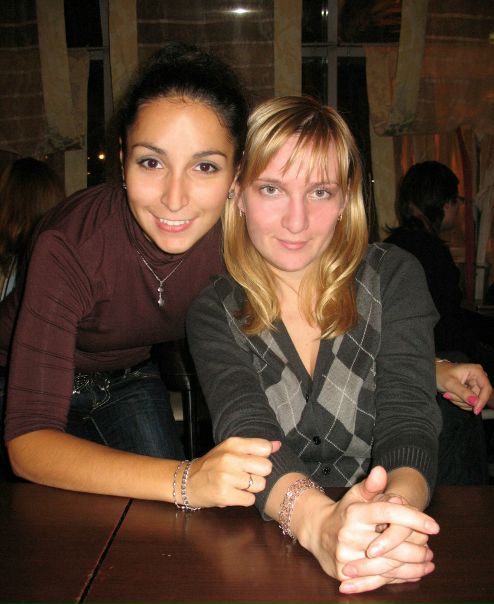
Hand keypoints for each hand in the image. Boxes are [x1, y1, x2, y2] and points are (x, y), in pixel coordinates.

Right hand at [186, 436, 280, 507]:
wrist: (187, 481)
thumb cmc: (214, 465)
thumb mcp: (231, 449)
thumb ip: (255, 446)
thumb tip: (278, 444)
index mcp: (233, 443)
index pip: (265, 448)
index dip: (264, 457)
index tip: (254, 461)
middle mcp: (229, 458)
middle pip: (266, 467)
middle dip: (260, 474)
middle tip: (248, 475)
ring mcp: (226, 476)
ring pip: (260, 485)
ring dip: (253, 488)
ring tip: (239, 485)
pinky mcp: (224, 494)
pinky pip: (250, 500)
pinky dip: (245, 499)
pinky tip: (235, 494)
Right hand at [298, 467, 438, 593]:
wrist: (317, 532)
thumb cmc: (344, 512)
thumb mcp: (356, 496)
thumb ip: (371, 485)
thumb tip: (381, 470)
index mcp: (354, 513)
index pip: (388, 513)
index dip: (413, 518)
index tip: (435, 525)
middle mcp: (348, 535)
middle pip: (392, 543)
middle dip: (417, 546)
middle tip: (431, 547)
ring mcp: (346, 556)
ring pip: (388, 565)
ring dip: (413, 565)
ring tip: (428, 560)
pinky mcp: (346, 574)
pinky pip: (379, 579)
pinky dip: (401, 577)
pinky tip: (416, 572)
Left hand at [436, 359, 492, 413]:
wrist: (434, 374)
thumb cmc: (440, 374)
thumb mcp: (450, 383)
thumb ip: (463, 392)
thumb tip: (475, 402)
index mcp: (476, 372)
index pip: (486, 388)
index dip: (482, 400)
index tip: (475, 410)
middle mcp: (478, 378)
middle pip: (479, 397)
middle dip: (464, 400)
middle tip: (448, 395)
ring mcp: (475, 386)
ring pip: (473, 402)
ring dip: (460, 401)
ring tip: (448, 394)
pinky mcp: (471, 392)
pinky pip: (469, 403)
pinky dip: (459, 402)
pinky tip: (451, 395)